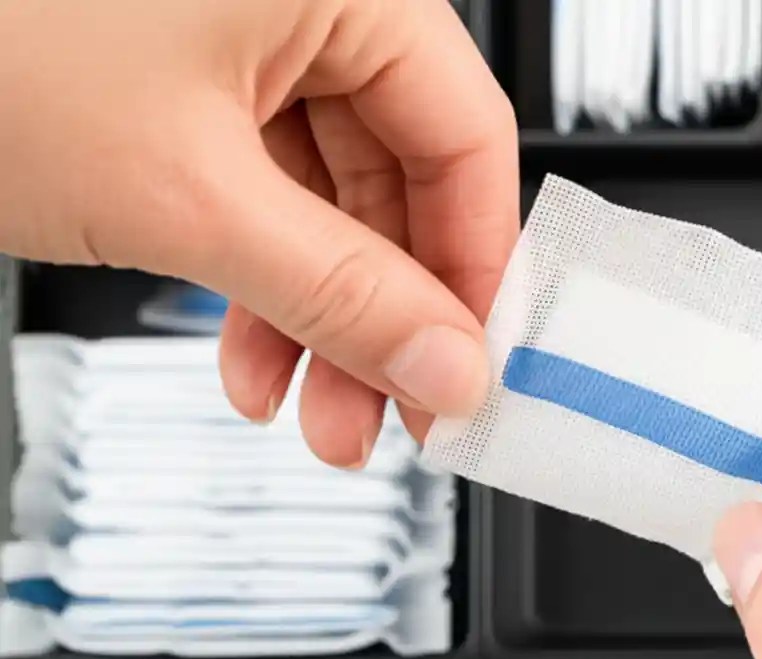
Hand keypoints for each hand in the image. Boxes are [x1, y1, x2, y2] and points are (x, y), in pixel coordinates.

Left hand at [0, 0, 518, 465]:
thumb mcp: (185, 195)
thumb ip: (343, 292)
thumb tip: (446, 365)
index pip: (468, 137)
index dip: (471, 269)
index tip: (465, 366)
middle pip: (397, 176)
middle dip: (381, 314)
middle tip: (382, 412)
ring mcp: (244, 29)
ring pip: (325, 192)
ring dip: (316, 311)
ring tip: (304, 408)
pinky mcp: (188, 69)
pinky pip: (259, 182)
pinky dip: (256, 271)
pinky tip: (248, 349)